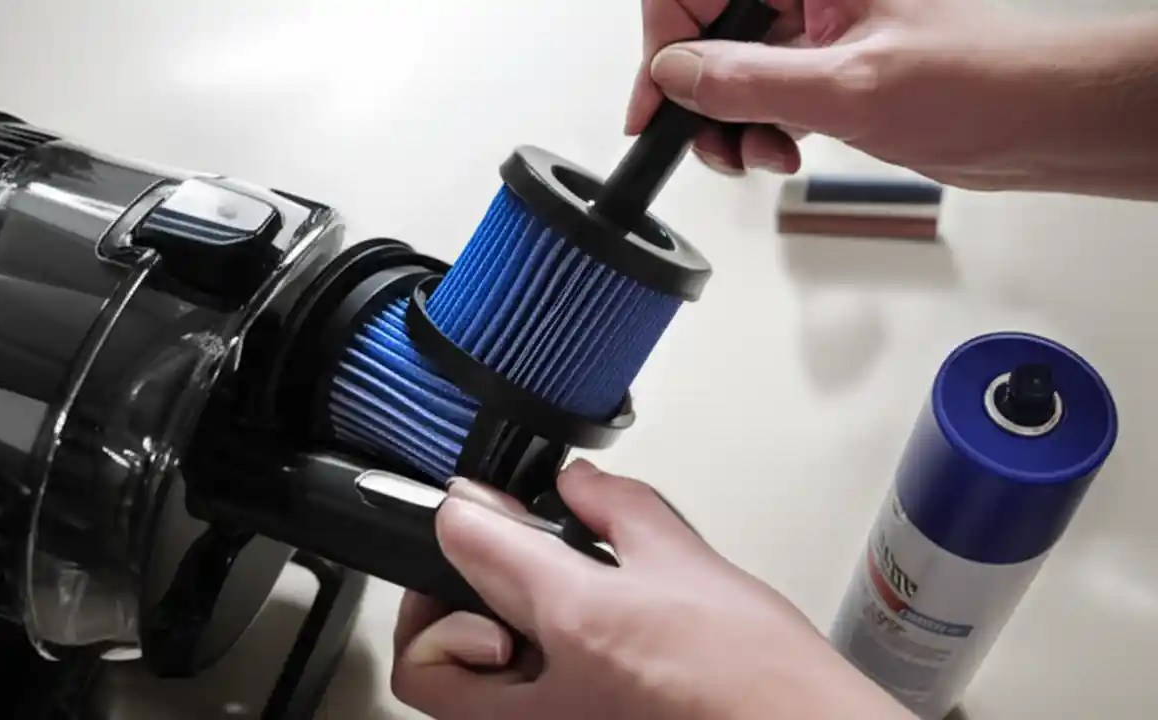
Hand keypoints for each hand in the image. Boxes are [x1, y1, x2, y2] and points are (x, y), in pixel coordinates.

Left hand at [391, 460, 912, 719]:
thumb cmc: (764, 674)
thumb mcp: (689, 559)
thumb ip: (618, 510)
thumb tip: (576, 485)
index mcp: (576, 625)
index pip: (468, 547)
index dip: (460, 510)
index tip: (468, 504)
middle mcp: (548, 699)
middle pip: (421, 663)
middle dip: (432, 614)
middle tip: (469, 585)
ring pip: (457, 703)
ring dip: (468, 657)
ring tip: (519, 628)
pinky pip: (510, 716)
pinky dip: (513, 683)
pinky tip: (562, 657)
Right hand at [627, 0, 1157, 197]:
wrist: (1040, 121)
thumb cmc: (983, 81)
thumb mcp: (847, 89)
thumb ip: (748, 80)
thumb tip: (676, 74)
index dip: (666, 40)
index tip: (657, 95)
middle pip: (709, 29)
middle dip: (698, 93)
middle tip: (705, 137)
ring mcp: (816, 29)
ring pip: (730, 68)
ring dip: (729, 121)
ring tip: (756, 152)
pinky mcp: (826, 66)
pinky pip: (762, 93)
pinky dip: (758, 130)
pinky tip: (781, 150)